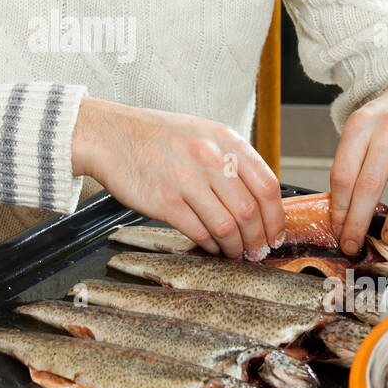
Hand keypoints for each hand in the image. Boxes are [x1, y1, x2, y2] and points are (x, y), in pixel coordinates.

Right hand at [71, 96, 284, 258]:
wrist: (110, 135)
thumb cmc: (157, 137)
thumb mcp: (203, 133)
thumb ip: (231, 159)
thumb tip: (258, 197)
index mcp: (225, 140)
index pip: (267, 186)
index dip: (276, 217)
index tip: (275, 234)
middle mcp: (210, 158)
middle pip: (250, 211)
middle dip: (258, 239)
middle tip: (257, 251)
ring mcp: (187, 180)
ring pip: (228, 226)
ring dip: (236, 247)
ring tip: (235, 253)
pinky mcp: (166, 202)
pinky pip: (199, 232)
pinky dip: (211, 246)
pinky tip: (212, 247)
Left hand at [330, 82, 387, 253]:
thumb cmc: (386, 121)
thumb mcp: (360, 132)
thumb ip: (351, 164)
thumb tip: (340, 212)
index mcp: (361, 125)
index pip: (344, 172)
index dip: (339, 205)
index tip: (337, 227)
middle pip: (370, 181)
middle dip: (358, 219)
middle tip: (353, 243)